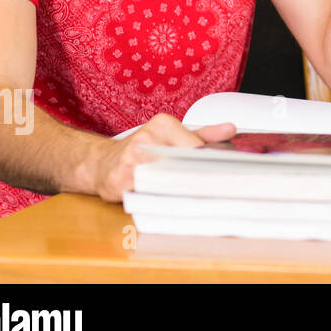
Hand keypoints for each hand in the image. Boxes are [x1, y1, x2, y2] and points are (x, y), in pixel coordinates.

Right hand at [91, 114, 234, 202]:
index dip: (210, 163)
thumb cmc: (140, 149)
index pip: (196, 147)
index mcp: (162, 125)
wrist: (100, 162)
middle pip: (183, 164)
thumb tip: (230, 130)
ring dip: (182, 193)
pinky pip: (148, 197)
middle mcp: (145, 140)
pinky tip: (171, 206)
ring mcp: (130, 163)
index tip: (226, 174)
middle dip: (199, 179)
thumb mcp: (172, 135)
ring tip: (197, 200)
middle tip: (216, 191)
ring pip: (167, 183)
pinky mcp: (118, 184)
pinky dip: (161, 203)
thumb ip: (202, 134)